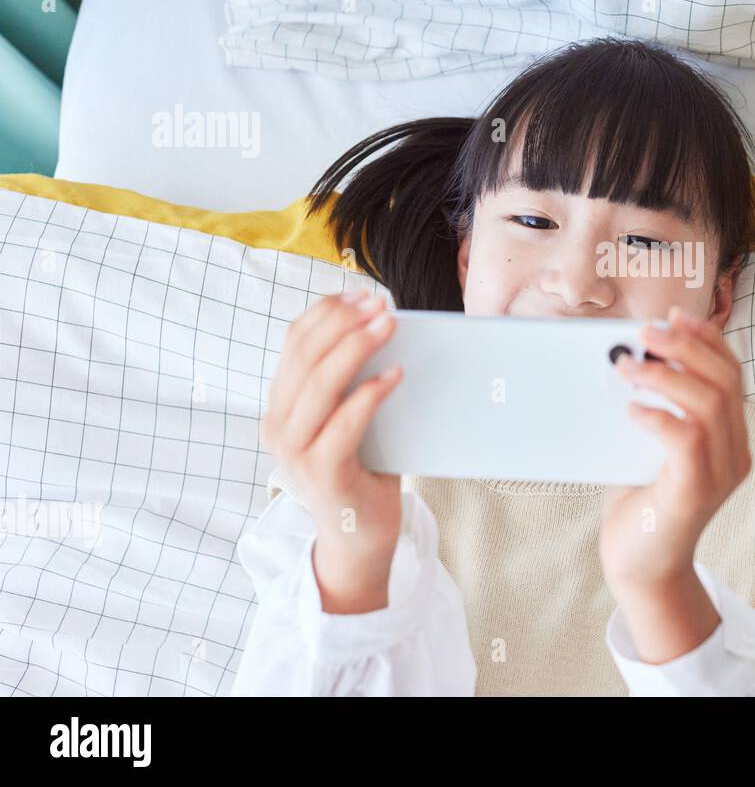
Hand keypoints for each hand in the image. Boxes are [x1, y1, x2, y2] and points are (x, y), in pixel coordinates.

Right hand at [260, 291, 404, 612]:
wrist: (358, 540)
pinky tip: (395, 375)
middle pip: (305, 356)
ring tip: (390, 326)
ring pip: (321, 384)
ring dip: (357, 348)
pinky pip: (345, 423)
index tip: (360, 294)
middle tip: (381, 304)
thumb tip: (383, 328)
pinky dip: (370, 394)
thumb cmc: (362, 472)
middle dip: (344, 322)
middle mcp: (278, 426)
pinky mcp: (322, 473)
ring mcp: (295, 452)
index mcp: (281, 406)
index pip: (293, 343)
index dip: (326, 312)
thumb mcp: (348, 420)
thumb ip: (350, 384)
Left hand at [599, 305, 751, 660]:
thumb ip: (651, 406)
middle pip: (726, 381)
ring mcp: (720, 475)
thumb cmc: (641, 504)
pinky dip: (658, 416)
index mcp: (730, 438)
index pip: (734, 375)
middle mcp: (735, 454)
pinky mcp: (695, 494)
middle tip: (646, 333)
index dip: (709, 340)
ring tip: (628, 366)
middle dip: (687, 347)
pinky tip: (631, 409)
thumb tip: (624, 357)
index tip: (677, 316)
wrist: (640, 568)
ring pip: (710, 405)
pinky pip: (687, 440)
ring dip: (667, 376)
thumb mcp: (646, 444)